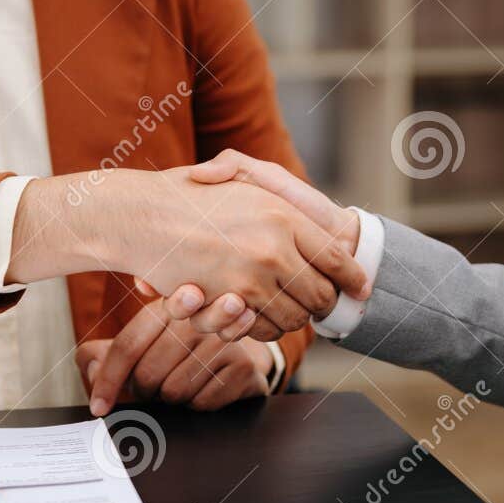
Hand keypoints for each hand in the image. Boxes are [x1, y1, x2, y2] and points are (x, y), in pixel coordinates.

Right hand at [9, 167, 366, 336]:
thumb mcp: (242, 174)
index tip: (361, 289)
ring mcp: (254, 276)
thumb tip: (337, 239)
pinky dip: (266, 328)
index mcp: (284, 214)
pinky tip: (258, 314)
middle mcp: (275, 246)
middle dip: (323, 303)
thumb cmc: (194, 193)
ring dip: (294, 318)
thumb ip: (285, 195)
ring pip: (296, 316)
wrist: (142, 214)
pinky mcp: (231, 302)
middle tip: (321, 303)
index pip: (337, 256)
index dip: (353, 277)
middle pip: (321, 294)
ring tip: (288, 308)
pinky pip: (265, 327)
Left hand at [81, 288, 272, 415]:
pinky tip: (204, 388)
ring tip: (183, 382)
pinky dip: (197, 405)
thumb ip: (103, 355)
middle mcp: (196, 318)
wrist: (237, 356)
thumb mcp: (141, 346)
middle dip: (145, 392)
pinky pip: (202, 403)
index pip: (126, 346)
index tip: (98, 407)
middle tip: (154, 387)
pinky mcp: (244, 367)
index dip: (108, 380)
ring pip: (174, 392)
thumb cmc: (179, 352)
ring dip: (173, 399)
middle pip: (148, 375)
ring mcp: (223, 341)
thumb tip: (91, 367)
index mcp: (165, 307)